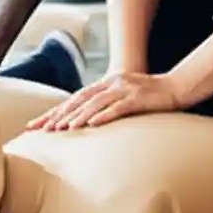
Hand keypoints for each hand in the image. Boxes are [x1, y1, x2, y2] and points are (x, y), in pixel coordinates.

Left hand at [26, 72, 181, 130]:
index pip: (74, 98)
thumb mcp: (123, 97)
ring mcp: (124, 89)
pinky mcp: (137, 98)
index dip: (55, 111)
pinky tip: (91, 125)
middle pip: (79, 99)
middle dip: (59, 115)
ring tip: (64, 129)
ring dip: (78, 116)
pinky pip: (117, 108)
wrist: (175, 87)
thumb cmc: (149, 96)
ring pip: (95, 103)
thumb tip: (86, 121)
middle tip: (42, 129)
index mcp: (105, 83)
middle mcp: (111, 83)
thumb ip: (106, 104)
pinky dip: (103, 116)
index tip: (37, 125)